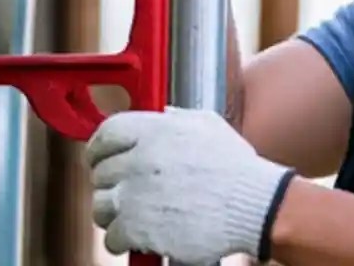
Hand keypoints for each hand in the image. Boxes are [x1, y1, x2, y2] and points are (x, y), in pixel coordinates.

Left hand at [86, 107, 292, 262]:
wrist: (254, 205)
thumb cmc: (235, 167)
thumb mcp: (209, 126)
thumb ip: (177, 118)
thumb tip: (160, 114)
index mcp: (153, 130)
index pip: (105, 134)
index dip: (99, 148)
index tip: (101, 159)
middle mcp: (139, 159)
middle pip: (101, 173)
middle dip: (113, 184)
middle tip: (130, 193)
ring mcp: (135, 195)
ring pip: (100, 206)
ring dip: (114, 213)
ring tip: (136, 215)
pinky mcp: (137, 228)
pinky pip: (112, 236)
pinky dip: (124, 239)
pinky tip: (143, 235)